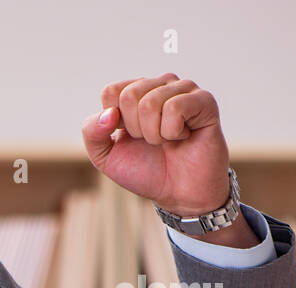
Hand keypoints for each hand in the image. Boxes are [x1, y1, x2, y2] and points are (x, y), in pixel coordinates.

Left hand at [81, 74, 230, 216]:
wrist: (178, 194)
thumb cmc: (145, 171)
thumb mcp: (106, 157)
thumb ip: (92, 133)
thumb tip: (109, 113)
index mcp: (136, 93)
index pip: (111, 91)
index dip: (114, 123)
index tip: (130, 137)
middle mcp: (160, 85)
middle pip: (129, 95)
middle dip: (135, 129)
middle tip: (152, 142)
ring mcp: (183, 90)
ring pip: (150, 102)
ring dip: (154, 134)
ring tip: (168, 141)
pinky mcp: (204, 100)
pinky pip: (175, 107)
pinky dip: (172, 132)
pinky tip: (183, 136)